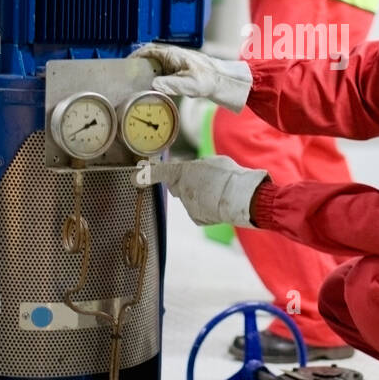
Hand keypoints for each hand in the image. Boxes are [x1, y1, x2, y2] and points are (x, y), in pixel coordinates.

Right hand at [131, 43, 251, 111]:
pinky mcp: (176, 70)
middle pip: (148, 57)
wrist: (221, 80)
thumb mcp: (189, 84)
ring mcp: (173, 62)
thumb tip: (153, 85)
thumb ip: (171, 84)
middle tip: (127, 77)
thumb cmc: (208, 79)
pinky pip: (160, 71)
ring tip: (135, 84)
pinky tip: (150, 88)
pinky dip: (153, 78)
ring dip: (145, 73)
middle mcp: (171, 56)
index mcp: (172, 54)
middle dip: (137, 65)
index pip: (147, 50)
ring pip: (153, 65)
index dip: (134, 56)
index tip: (125, 64)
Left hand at [137, 156, 267, 227]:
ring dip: (198, 195)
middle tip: (201, 179)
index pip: (159, 172)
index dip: (147, 174)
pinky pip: (197, 210)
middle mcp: (181, 190)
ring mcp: (188, 205)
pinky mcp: (197, 218)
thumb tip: (195, 170)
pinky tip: (218, 202)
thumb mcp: (213, 161)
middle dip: (184, 182)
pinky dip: (205, 207)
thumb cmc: (230, 175)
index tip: (135, 176)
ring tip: (217, 191)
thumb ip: (198, 166)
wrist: (242, 197)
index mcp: (182, 171)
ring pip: (189, 198)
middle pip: (176, 185)